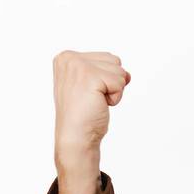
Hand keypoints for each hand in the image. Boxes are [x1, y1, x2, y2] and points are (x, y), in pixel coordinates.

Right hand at [51, 50, 130, 193]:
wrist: (75, 137)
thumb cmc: (83, 115)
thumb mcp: (93, 85)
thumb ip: (107, 71)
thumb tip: (128, 74)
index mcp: (66, 57)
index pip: (107, 58)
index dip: (105, 79)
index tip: (88, 93)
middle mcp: (69, 58)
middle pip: (115, 61)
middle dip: (111, 83)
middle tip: (92, 99)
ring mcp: (78, 66)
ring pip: (120, 71)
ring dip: (113, 91)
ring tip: (94, 102)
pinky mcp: (90, 77)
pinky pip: (120, 83)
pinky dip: (115, 98)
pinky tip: (98, 105)